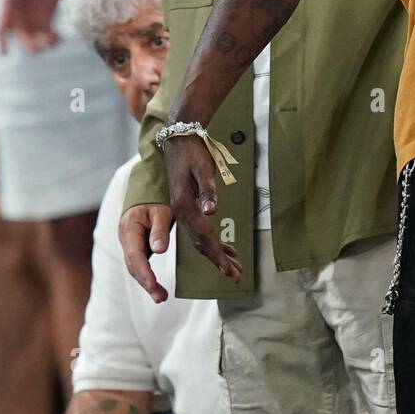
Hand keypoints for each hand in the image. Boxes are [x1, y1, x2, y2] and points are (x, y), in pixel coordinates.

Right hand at [0, 0, 63, 54]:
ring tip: (54, 39)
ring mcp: (34, 21)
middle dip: (29, 46)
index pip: (0, 31)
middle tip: (37, 46)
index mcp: (9, 11)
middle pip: (22, 40)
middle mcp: (20, 19)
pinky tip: (60, 36)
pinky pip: (50, 35)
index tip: (3, 52)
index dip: (0, 42)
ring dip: (44, 45)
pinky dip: (54, 39)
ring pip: (37, 41)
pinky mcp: (48, 19)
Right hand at [118, 202, 174, 303]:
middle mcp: (125, 237)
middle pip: (133, 265)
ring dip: (146, 282)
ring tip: (161, 296)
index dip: (144, 273)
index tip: (154, 286)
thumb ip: (159, 230)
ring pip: (134, 266)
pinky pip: (138, 262)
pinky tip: (155, 285)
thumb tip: (158, 250)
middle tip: (161, 297)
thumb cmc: (156, 198)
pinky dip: (145, 275)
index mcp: (129, 228)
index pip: (135, 255)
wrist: (148, 188)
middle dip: (146, 283)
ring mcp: (128, 242)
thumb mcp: (162, 211)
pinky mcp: (134, 245)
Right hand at [164, 134, 241, 280]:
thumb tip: (213, 211)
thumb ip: (208, 190)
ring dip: (217, 254)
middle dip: (218, 260)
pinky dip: (212, 242)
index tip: (228, 270)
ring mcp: (183, 210)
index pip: (204, 236)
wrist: (178, 138)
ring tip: (233, 268)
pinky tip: (224, 248)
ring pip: (200, 239)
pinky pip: (200, 230)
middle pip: (201, 242)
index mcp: (184, 205)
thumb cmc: (192, 152)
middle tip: (235, 275)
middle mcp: (182, 211)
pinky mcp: (187, 206)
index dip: (217, 254)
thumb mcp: (202, 168)